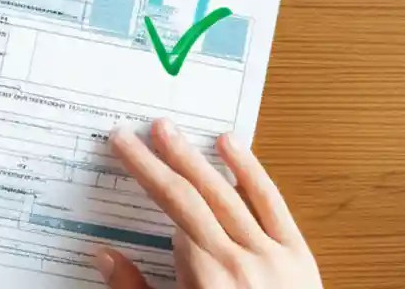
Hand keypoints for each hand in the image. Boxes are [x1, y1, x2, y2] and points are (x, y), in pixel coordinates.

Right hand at [94, 119, 320, 288]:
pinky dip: (251, 171)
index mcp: (208, 278)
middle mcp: (240, 261)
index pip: (171, 208)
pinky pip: (272, 204)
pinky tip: (231, 146)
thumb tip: (105, 256)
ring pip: (230, 194)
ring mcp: (274, 256)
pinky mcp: (299, 258)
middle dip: (164, 158)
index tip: (124, 146)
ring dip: (198, 158)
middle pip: (195, 195)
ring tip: (172, 131)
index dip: (146, 172)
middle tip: (140, 130)